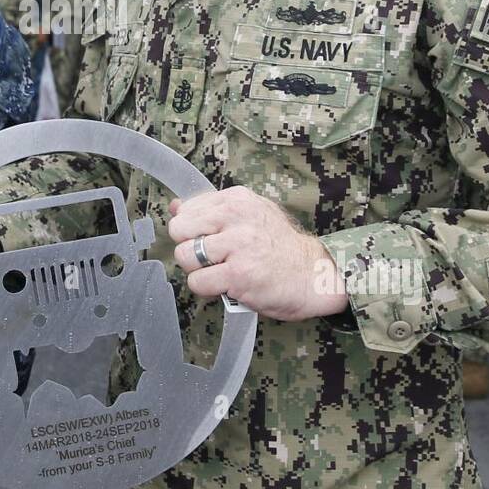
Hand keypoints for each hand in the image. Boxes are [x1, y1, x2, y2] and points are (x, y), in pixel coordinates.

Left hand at [168, 186, 347, 321]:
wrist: (313, 274)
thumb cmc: (280, 247)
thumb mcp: (250, 215)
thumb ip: (212, 210)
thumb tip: (175, 206)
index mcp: (237, 200)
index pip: (187, 210)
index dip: (193, 230)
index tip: (212, 240)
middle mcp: (236, 217)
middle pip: (179, 230)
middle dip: (189, 248)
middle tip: (211, 259)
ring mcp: (237, 245)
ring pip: (185, 256)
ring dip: (197, 271)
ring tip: (219, 272)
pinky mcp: (238, 275)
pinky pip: (198, 281)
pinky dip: (206, 289)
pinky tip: (225, 286)